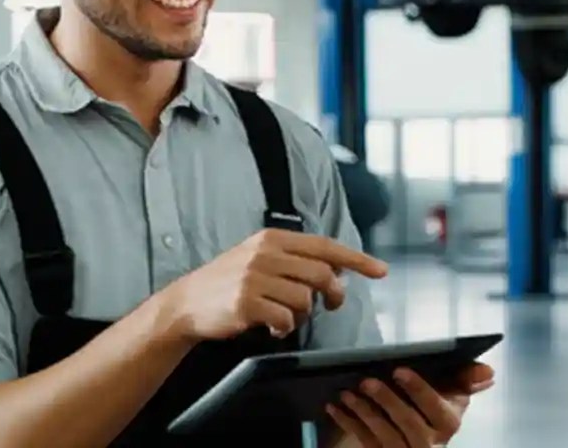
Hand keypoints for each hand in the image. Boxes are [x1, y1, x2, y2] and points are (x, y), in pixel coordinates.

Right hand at [160, 229, 388, 342]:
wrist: (187, 302)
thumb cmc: (229, 282)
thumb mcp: (258, 258)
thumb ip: (294, 259)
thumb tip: (338, 271)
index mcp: (272, 239)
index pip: (325, 246)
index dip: (356, 259)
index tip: (381, 271)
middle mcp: (265, 254)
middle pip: (322, 275)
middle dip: (334, 294)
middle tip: (331, 305)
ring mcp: (255, 278)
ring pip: (305, 299)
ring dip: (303, 314)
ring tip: (285, 315)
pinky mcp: (246, 303)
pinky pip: (285, 319)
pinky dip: (284, 328)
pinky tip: (272, 327)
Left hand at [326, 363, 495, 446]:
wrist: (418, 440)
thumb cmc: (433, 409)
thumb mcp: (452, 394)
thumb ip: (466, 379)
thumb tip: (489, 371)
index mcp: (449, 423)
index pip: (436, 408)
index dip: (418, 389)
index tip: (398, 369)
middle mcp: (430, 443)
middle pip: (409, 424)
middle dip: (387, 401)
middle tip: (366, 381)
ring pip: (385, 436)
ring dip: (364, 413)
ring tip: (347, 393)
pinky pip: (365, 442)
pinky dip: (349, 423)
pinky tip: (334, 407)